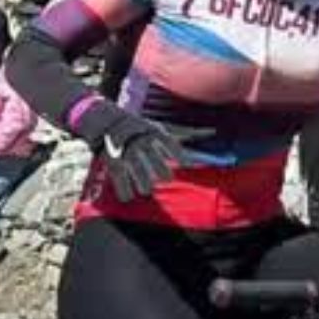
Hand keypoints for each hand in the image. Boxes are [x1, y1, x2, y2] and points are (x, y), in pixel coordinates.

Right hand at [95, 114, 212, 202]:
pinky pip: (117, 173)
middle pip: (149, 153)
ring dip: (140, 178)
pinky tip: (127, 198)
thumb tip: (211, 131)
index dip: (176, 152)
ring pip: (133, 164)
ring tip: (146, 191)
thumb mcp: (162, 127)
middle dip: (157, 166)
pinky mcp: (111, 158)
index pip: (167, 141)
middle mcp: (140, 139)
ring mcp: (125, 149)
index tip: (187, 164)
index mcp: (153, 132)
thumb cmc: (143, 127)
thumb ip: (186, 132)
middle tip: (167, 179)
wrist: (107, 120)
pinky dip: (121, 186)